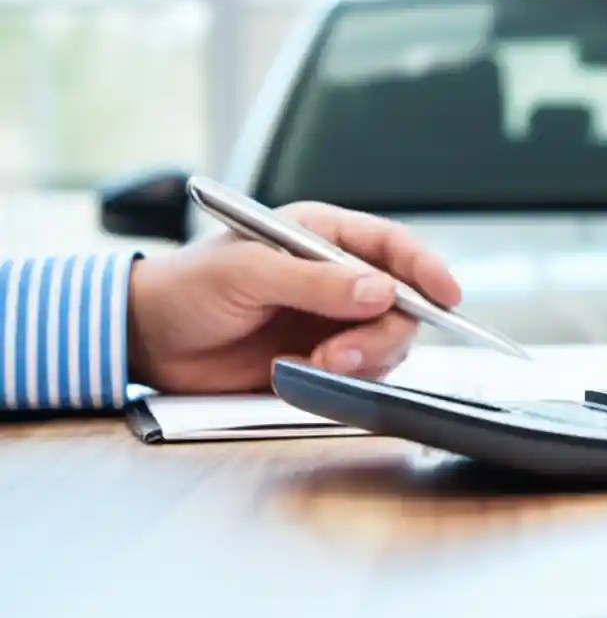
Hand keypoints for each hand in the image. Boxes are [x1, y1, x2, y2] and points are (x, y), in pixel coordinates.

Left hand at [127, 202, 460, 393]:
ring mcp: (331, 321)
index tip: (446, 294)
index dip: (425, 267)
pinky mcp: (321, 360)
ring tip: (314, 364)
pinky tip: (305, 374)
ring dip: (361, 358)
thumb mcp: (248, 272)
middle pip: (399, 303)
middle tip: (340, 353)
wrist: (148, 340)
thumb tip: (379, 290)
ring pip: (385, 342)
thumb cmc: (188, 288)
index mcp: (322, 237)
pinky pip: (360, 372)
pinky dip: (344, 379)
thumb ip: (316, 281)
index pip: (391, 246)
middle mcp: (337, 278)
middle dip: (381, 331)